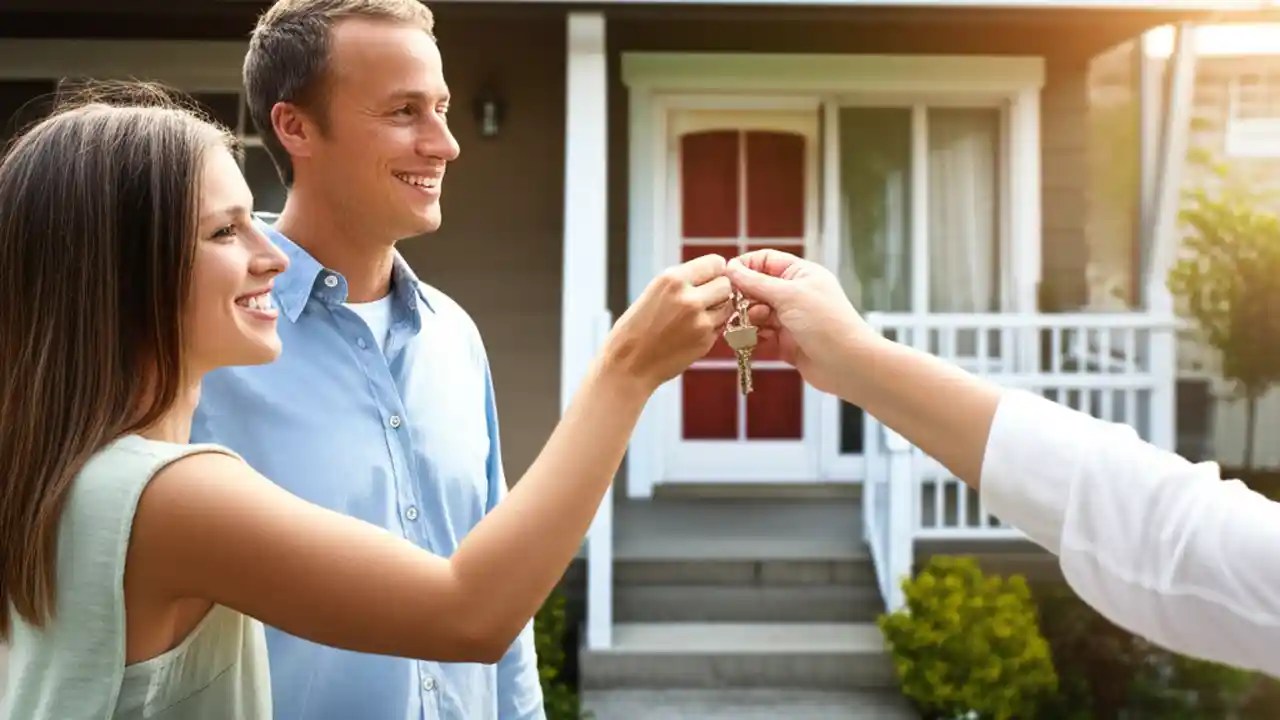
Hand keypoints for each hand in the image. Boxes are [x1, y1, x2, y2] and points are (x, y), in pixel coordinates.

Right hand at [600, 253, 733, 393]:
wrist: (629, 365)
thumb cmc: (636, 328)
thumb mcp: (654, 292)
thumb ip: (684, 281)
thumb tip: (716, 272)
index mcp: (672, 280)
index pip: (715, 263)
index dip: (713, 271)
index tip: (708, 278)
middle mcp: (689, 298)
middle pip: (726, 284)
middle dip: (718, 290)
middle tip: (703, 298)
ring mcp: (700, 321)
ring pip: (728, 305)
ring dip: (718, 309)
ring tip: (695, 316)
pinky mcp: (706, 341)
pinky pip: (721, 325)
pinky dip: (713, 326)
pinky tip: (692, 331)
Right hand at [725, 249, 874, 395]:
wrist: (847, 364)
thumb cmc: (826, 323)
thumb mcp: (789, 295)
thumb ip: (757, 282)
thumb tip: (731, 268)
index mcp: (800, 274)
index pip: (765, 261)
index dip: (745, 267)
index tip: (726, 278)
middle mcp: (794, 294)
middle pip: (757, 288)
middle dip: (743, 297)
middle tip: (734, 308)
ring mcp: (790, 319)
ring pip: (756, 314)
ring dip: (747, 320)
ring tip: (745, 327)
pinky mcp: (786, 343)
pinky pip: (761, 336)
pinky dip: (752, 338)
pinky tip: (749, 342)